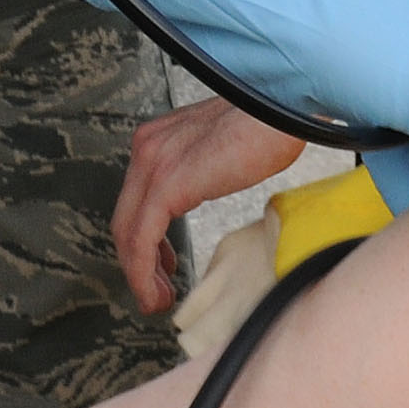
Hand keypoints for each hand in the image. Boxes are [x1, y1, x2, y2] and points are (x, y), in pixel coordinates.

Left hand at [111, 97, 305, 312]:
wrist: (283, 109)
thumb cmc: (269, 124)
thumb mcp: (222, 149)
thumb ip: (204, 167)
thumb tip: (209, 187)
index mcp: (159, 138)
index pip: (136, 199)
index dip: (143, 239)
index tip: (162, 264)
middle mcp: (147, 147)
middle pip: (126, 218)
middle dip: (138, 261)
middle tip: (156, 290)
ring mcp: (153, 163)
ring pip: (128, 232)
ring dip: (139, 274)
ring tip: (157, 298)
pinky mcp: (167, 183)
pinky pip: (142, 239)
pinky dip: (143, 272)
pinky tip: (157, 292)